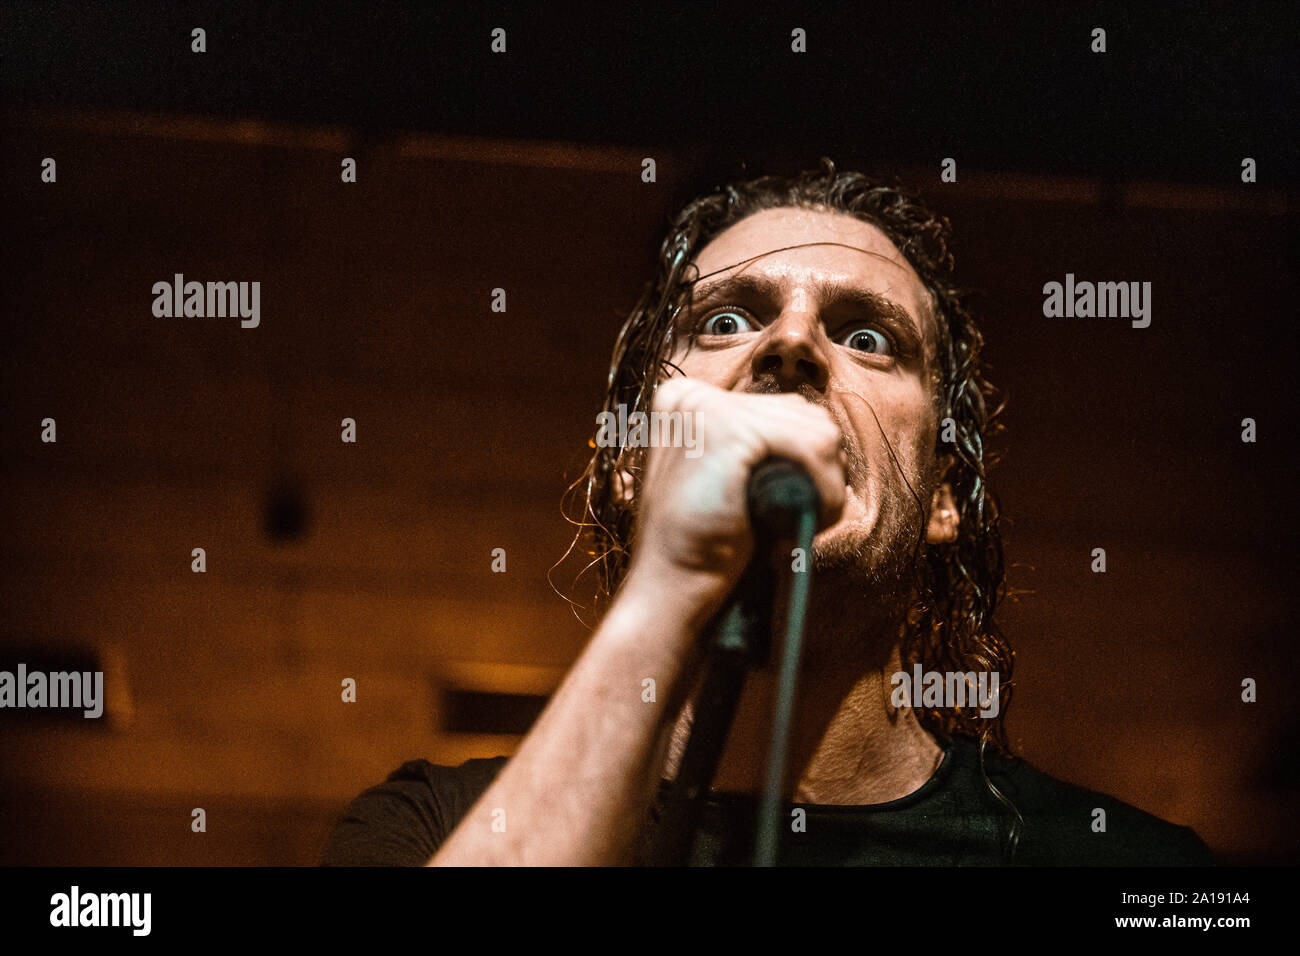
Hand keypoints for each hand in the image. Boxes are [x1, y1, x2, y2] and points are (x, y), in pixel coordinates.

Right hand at [619, 377, 846, 624]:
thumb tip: (822, 427)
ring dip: (827, 482)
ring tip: (807, 518)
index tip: (795, 501)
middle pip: (802, 413)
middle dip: (819, 469)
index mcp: (687, 399)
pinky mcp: (728, 430)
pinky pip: (812, 446)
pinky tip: (812, 516)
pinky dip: (825, 487)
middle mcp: (693, 394)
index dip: (804, 457)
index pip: (782, 408)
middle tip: (805, 515)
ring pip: (816, 428)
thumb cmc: (703, 540)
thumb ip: (756, 443)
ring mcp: (707, 408)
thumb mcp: (725, 475)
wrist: (673, 582)